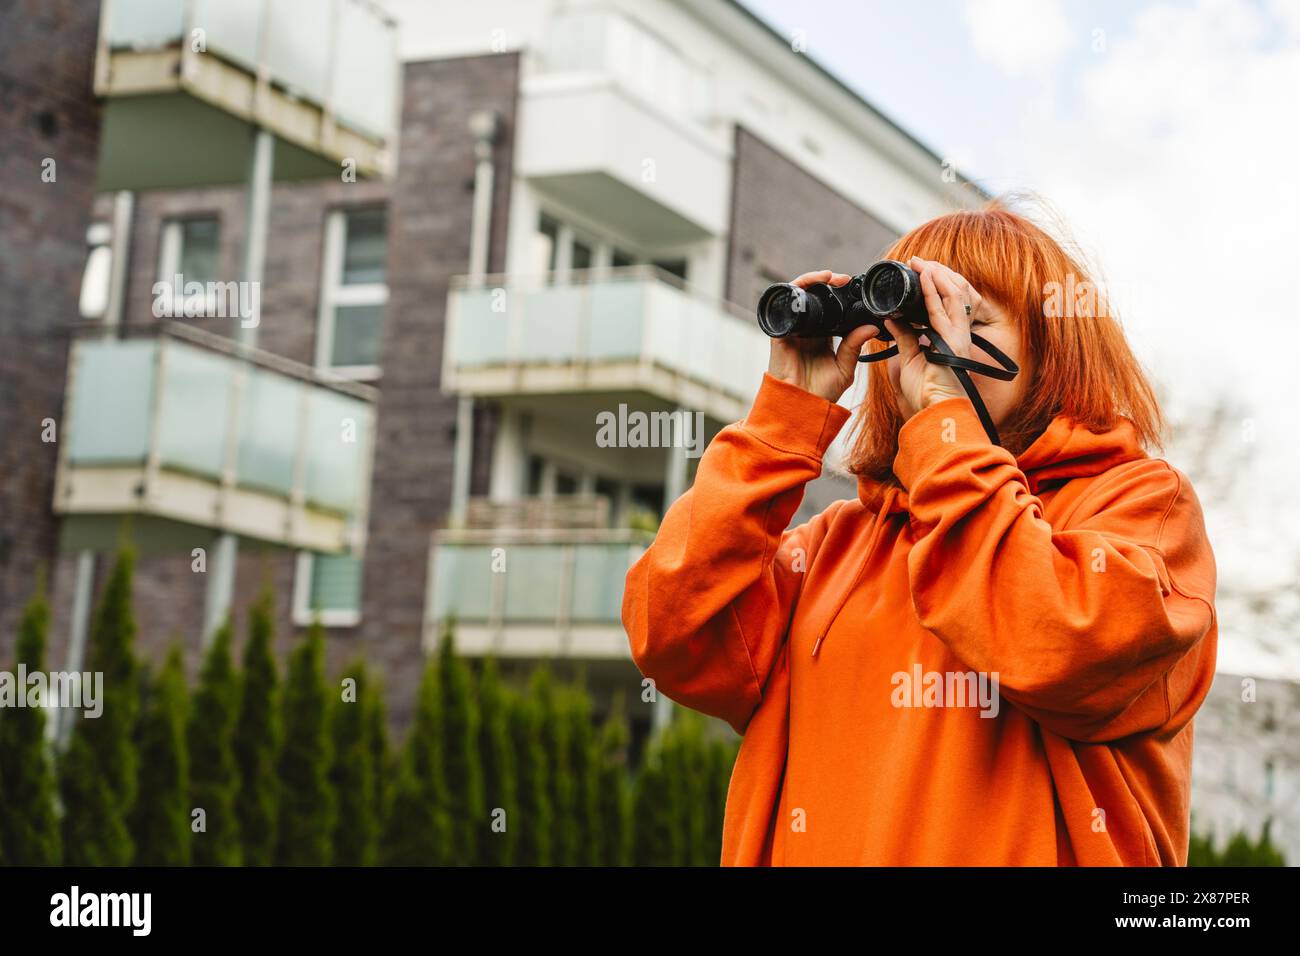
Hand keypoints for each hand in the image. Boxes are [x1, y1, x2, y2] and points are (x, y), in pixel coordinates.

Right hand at [766, 270, 879, 401]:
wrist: (801, 406)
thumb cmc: (821, 393)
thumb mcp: (845, 368)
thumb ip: (855, 346)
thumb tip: (871, 326)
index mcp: (823, 336)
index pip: (830, 307)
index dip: (838, 294)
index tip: (852, 287)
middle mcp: (807, 330)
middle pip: (814, 296)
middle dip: (827, 282)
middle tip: (842, 279)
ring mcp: (793, 329)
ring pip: (799, 295)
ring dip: (812, 281)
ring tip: (828, 277)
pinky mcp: (780, 332)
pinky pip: (784, 305)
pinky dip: (795, 290)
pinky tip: (809, 285)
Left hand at [884, 256, 981, 419]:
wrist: (934, 411)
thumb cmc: (926, 392)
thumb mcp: (909, 359)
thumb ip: (904, 337)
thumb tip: (891, 320)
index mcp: (946, 338)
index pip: (943, 304)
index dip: (933, 286)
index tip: (917, 272)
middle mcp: (956, 333)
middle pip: (951, 294)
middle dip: (936, 275)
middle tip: (918, 261)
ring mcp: (958, 335)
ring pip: (953, 295)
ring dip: (937, 276)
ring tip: (923, 263)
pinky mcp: (954, 339)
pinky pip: (947, 308)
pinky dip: (937, 290)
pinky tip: (928, 277)